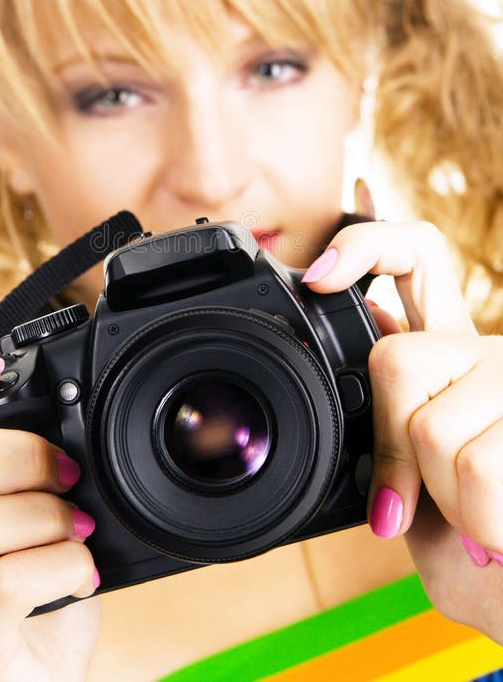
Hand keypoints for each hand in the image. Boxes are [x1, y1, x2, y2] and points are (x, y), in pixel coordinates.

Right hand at [0, 353, 100, 681]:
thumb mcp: (19, 508)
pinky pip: (5, 581)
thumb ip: (18, 464)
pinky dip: (61, 564)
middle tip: (65, 475)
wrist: (33, 676)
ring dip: (42, 516)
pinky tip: (79, 571)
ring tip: (74, 530)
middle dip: (15, 456)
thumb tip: (67, 414)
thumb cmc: (31, 585)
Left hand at [302, 221, 502, 642]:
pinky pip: (475, 471)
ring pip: (429, 430)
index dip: (364, 247)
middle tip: (424, 504)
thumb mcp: (420, 490)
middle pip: (396, 359)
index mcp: (454, 362)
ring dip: (448, 505)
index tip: (317, 278)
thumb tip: (376, 322)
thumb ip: (395, 421)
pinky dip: (482, 523)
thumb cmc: (478, 555)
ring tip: (485, 522)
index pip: (416, 259)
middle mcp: (491, 357)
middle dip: (393, 451)